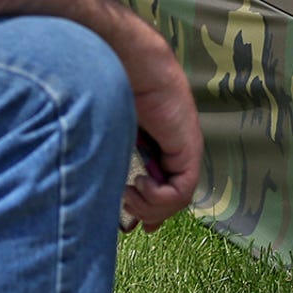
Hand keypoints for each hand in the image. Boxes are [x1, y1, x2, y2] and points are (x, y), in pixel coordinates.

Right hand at [122, 42, 201, 230]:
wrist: (127, 65)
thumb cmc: (110, 91)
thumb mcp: (109, 138)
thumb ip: (112, 163)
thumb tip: (103, 193)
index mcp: (158, 145)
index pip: (166, 190)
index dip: (151, 212)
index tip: (135, 226)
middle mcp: (176, 150)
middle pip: (172, 201)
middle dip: (149, 213)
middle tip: (128, 208)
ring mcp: (185, 151)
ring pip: (178, 202)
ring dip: (149, 207)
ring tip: (130, 192)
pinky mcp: (189, 151)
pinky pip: (182, 191)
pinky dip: (159, 197)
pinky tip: (141, 181)